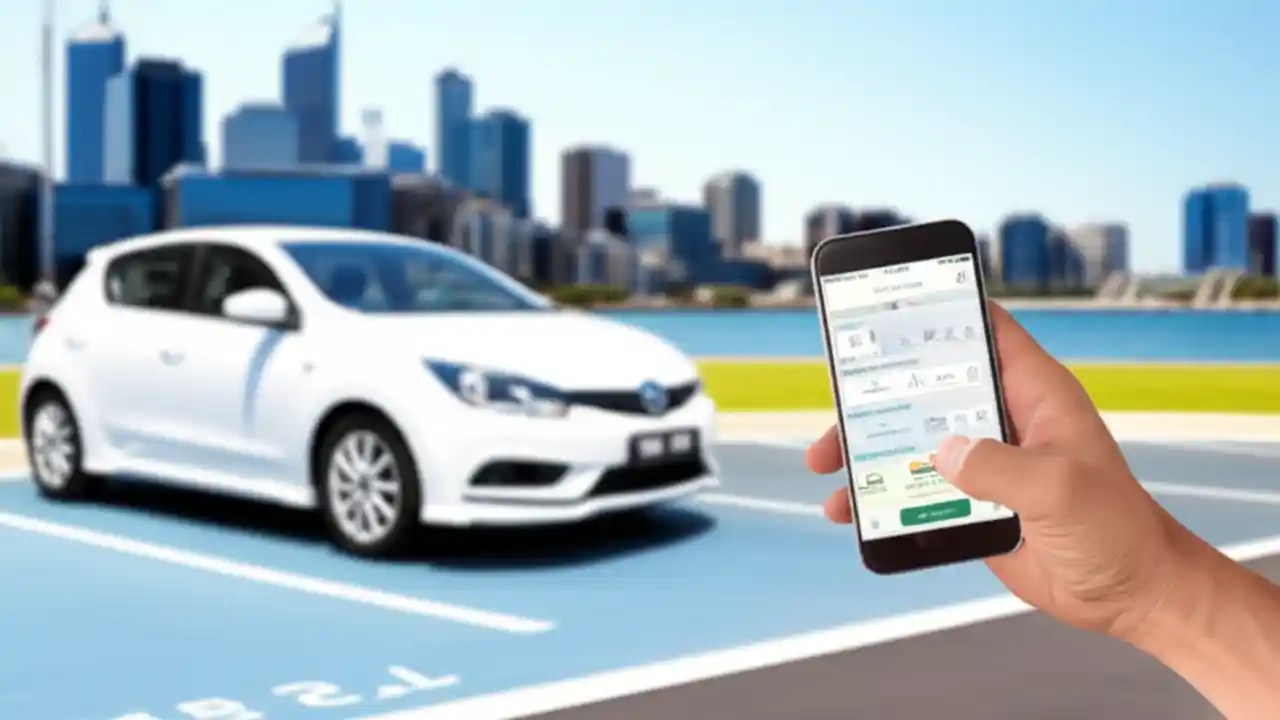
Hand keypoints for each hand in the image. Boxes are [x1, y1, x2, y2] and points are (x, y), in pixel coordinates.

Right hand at [806, 302, 1193, 641]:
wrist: (1126, 594)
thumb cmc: (1115, 528)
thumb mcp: (1058, 487)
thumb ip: (996, 465)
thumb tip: (938, 453)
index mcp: (1035, 394)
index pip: (986, 330)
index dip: (942, 309)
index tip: (891, 301)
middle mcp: (1005, 419)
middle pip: (929, 387)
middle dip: (878, 393)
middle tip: (836, 401)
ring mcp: (987, 462)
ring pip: (914, 441)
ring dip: (868, 450)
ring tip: (826, 463)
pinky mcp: (972, 503)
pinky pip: (917, 490)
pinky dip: (881, 497)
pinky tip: (853, 509)